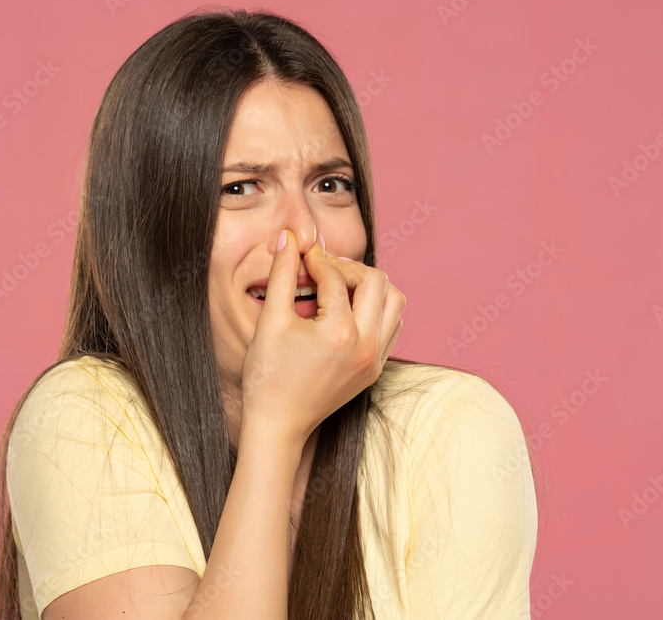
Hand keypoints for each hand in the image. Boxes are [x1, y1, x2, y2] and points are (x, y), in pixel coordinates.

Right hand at [239, 230, 404, 447]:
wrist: (277, 425)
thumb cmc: (267, 376)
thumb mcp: (270, 321)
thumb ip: (283, 274)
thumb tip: (289, 238)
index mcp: (339, 332)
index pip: (336, 277)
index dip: (316, 259)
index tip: (300, 255)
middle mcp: (367, 346)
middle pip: (377, 281)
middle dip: (349, 268)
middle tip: (323, 268)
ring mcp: (375, 360)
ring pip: (395, 302)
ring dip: (371, 286)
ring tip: (340, 286)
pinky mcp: (375, 370)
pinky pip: (393, 327)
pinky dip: (378, 309)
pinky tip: (349, 309)